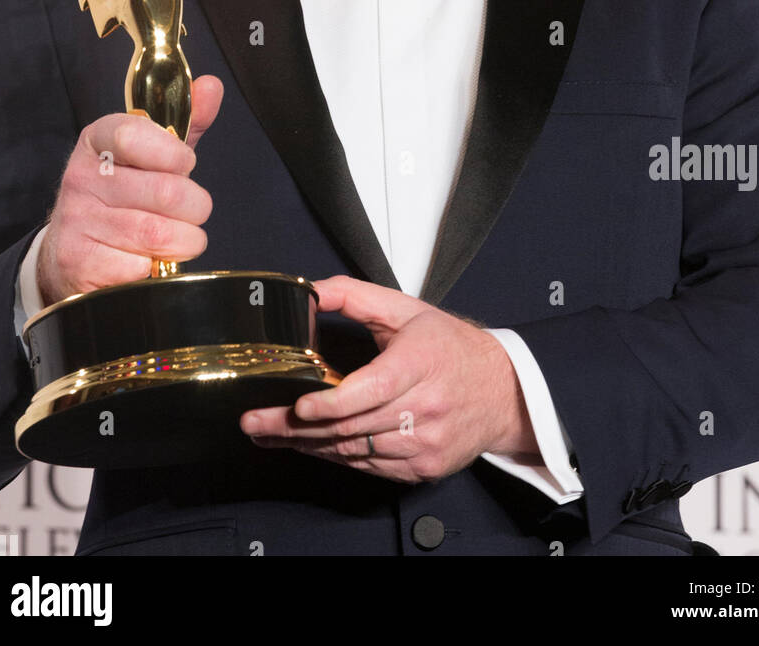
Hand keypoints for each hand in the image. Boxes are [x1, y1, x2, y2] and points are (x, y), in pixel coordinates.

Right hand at [36, 75, 222, 305]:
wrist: (70, 252)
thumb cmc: (123, 195)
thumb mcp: (151, 154)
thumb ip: (185, 121)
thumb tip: (212, 86)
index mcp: (97, 142)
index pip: (133, 135)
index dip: (173, 153)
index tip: (186, 163)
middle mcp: (81, 178)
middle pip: (165, 192)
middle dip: (196, 206)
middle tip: (193, 210)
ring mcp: (77, 221)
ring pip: (158, 234)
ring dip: (185, 240)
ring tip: (180, 237)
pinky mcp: (80, 263)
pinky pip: (141, 269)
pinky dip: (157, 270)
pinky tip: (148, 261)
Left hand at [240, 276, 538, 481]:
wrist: (503, 391)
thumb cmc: (451, 347)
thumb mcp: (406, 309)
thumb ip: (355, 296)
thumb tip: (312, 292)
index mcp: (420, 363)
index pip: (371, 389)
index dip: (331, 404)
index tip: (298, 406)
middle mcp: (425, 407)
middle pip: (351, 427)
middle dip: (295, 428)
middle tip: (255, 422)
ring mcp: (425, 443)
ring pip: (355, 451)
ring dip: (308, 446)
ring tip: (270, 435)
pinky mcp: (424, 467)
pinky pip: (370, 466)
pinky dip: (337, 457)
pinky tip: (310, 447)